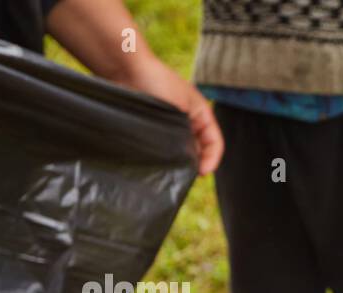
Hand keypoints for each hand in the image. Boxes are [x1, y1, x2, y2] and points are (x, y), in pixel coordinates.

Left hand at [122, 54, 223, 174]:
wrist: (127, 67)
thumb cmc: (156, 79)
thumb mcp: (180, 105)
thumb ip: (188, 132)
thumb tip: (188, 158)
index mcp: (201, 114)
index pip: (215, 143)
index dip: (212, 159)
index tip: (202, 171)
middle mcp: (189, 122)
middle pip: (200, 150)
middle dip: (196, 163)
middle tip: (187, 174)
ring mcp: (172, 126)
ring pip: (183, 150)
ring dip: (181, 161)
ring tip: (174, 171)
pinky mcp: (155, 129)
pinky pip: (165, 147)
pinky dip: (166, 156)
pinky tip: (159, 162)